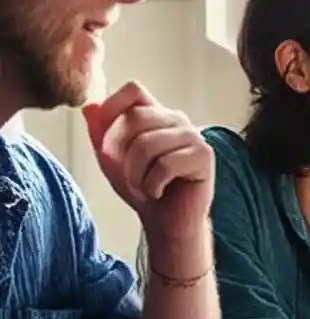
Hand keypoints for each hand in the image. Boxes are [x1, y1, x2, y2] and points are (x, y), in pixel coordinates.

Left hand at [84, 82, 213, 275]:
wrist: (167, 222)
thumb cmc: (142, 189)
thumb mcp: (111, 160)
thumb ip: (100, 132)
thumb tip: (90, 106)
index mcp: (156, 114)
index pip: (134, 90)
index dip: (113, 106)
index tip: (104, 137)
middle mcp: (177, 120)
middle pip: (135, 118)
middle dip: (119, 151)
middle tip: (124, 175)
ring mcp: (194, 137)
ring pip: (148, 144)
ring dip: (135, 174)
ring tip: (142, 186)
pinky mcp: (204, 157)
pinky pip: (165, 164)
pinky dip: (153, 184)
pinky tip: (158, 191)